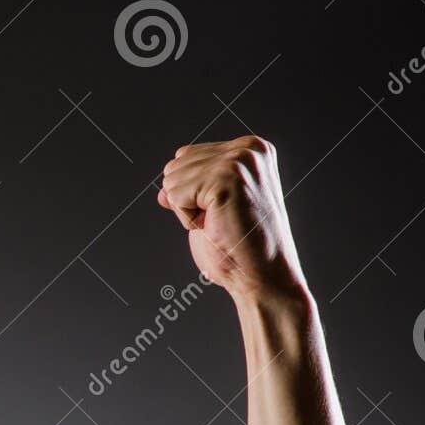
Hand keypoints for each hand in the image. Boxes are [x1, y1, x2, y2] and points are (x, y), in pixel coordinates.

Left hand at [157, 135, 308, 305]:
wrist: (262, 276)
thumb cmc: (239, 248)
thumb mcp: (212, 208)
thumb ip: (192, 188)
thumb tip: (162, 190)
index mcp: (250, 148)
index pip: (184, 156)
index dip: (191, 193)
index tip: (222, 211)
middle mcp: (247, 148)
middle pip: (174, 166)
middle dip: (187, 201)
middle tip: (221, 220)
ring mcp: (238, 161)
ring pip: (172, 181)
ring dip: (187, 211)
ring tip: (220, 223)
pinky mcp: (226, 179)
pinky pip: (175, 197)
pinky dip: (187, 219)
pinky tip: (216, 227)